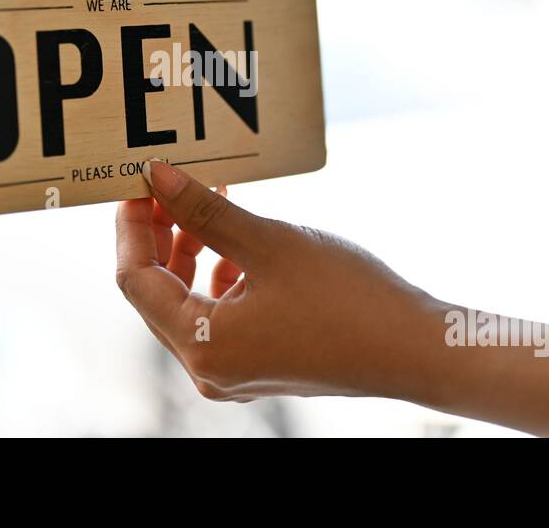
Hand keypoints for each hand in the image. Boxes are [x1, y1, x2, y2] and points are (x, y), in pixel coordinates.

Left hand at [115, 159, 433, 401]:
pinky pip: (221, 315)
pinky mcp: (262, 363)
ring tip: (211, 200)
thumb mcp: (267, 242)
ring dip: (192, 249)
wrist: (417, 348)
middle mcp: (210, 369)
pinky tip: (243, 241)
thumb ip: (203, 210)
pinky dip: (221, 273)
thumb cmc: (347, 299)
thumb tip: (157, 178)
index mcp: (201, 347)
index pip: (135, 279)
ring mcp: (236, 371)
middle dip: (160, 234)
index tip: (139, 183)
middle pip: (158, 293)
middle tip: (171, 184)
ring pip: (189, 302)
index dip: (132, 226)